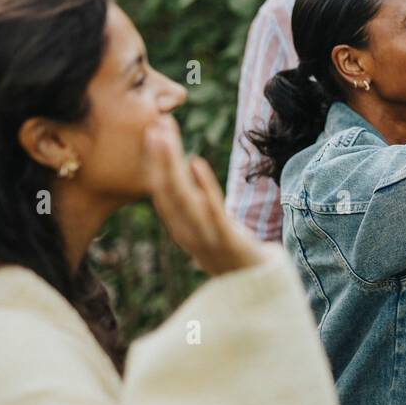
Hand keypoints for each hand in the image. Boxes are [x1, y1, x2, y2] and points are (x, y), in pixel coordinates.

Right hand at [145, 120, 268, 275]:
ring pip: (182, 197)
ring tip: (166, 137)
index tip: (152, 129)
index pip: (160, 189)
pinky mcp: (226, 239)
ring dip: (172, 164)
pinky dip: (203, 186)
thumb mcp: (204, 221)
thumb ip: (191, 198)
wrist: (253, 281)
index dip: (154, 160)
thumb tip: (183, 165)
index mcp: (178, 225)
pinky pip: (212, 210)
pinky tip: (197, 162)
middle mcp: (185, 231)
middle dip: (159, 156)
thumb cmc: (227, 246)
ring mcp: (204, 236)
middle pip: (166, 189)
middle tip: (156, 123)